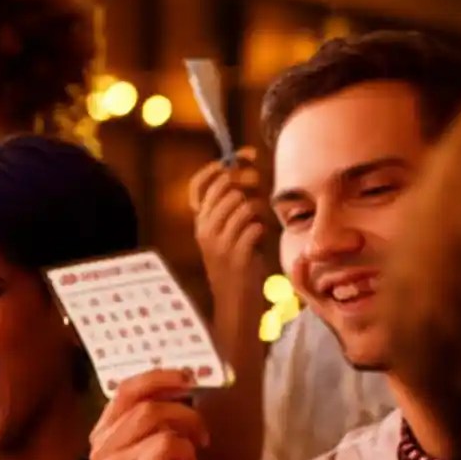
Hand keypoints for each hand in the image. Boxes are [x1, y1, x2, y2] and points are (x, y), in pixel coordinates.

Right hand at [90, 370, 209, 459]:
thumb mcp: (155, 445)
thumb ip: (157, 415)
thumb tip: (181, 378)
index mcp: (102, 435)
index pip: (126, 391)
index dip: (159, 378)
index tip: (187, 378)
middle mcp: (102, 450)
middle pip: (149, 410)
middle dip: (185, 416)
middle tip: (202, 433)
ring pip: (165, 435)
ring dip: (188, 447)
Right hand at [189, 148, 268, 302]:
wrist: (234, 302)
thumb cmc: (236, 264)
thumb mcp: (225, 234)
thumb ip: (229, 206)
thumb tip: (244, 172)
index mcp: (199, 222)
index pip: (199, 185)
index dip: (220, 167)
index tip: (243, 157)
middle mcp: (204, 230)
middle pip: (226, 189)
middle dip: (248, 187)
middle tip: (259, 195)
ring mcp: (218, 243)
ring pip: (243, 206)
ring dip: (257, 212)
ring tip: (257, 225)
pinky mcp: (235, 255)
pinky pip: (254, 226)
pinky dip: (261, 230)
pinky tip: (258, 241)